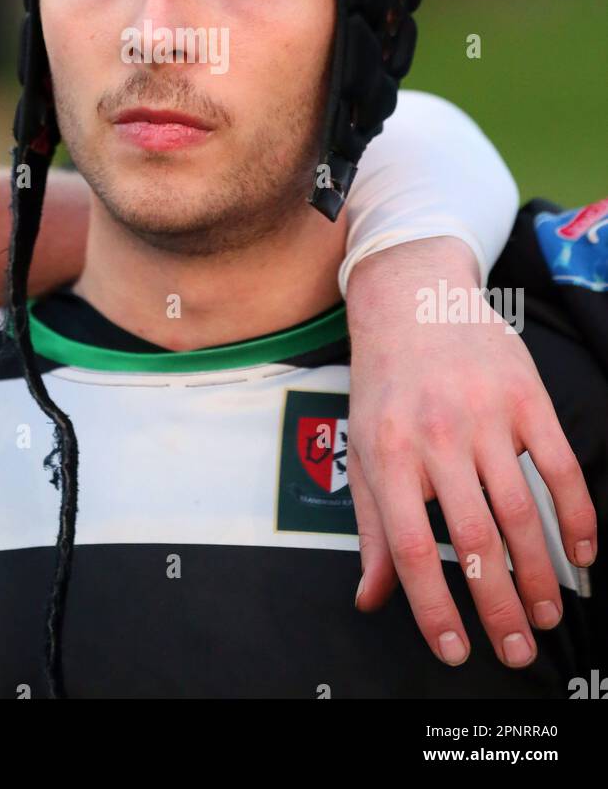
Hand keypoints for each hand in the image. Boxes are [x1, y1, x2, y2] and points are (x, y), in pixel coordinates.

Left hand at [345, 237, 597, 668]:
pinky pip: (559, 466)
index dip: (435, 609)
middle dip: (499, 607)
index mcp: (387, 454)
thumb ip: (370, 527)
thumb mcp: (363, 448)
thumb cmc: (385, 381)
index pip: (412, 548)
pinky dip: (578, 516)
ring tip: (547, 614)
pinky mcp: (526, 396)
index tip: (457, 650)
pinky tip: (583, 554)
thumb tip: (370, 598)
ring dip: (540, 574)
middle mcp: (436, 436)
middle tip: (519, 650)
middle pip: (474, 540)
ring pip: (521, 512)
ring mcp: (485, 414)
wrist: (412, 296)